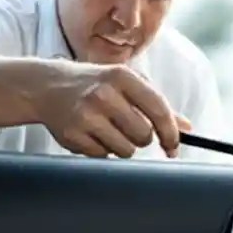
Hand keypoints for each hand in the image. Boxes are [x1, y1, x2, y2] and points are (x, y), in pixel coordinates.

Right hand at [35, 61, 187, 157]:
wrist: (46, 86)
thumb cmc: (94, 84)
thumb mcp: (125, 84)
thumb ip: (155, 104)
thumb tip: (186, 127)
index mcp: (121, 76)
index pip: (158, 109)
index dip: (171, 132)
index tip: (174, 146)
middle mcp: (104, 94)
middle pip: (143, 136)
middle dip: (141, 138)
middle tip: (129, 128)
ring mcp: (86, 115)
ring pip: (125, 150)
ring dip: (122, 146)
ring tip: (107, 128)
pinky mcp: (73, 135)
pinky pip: (103, 156)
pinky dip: (102, 149)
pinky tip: (91, 133)